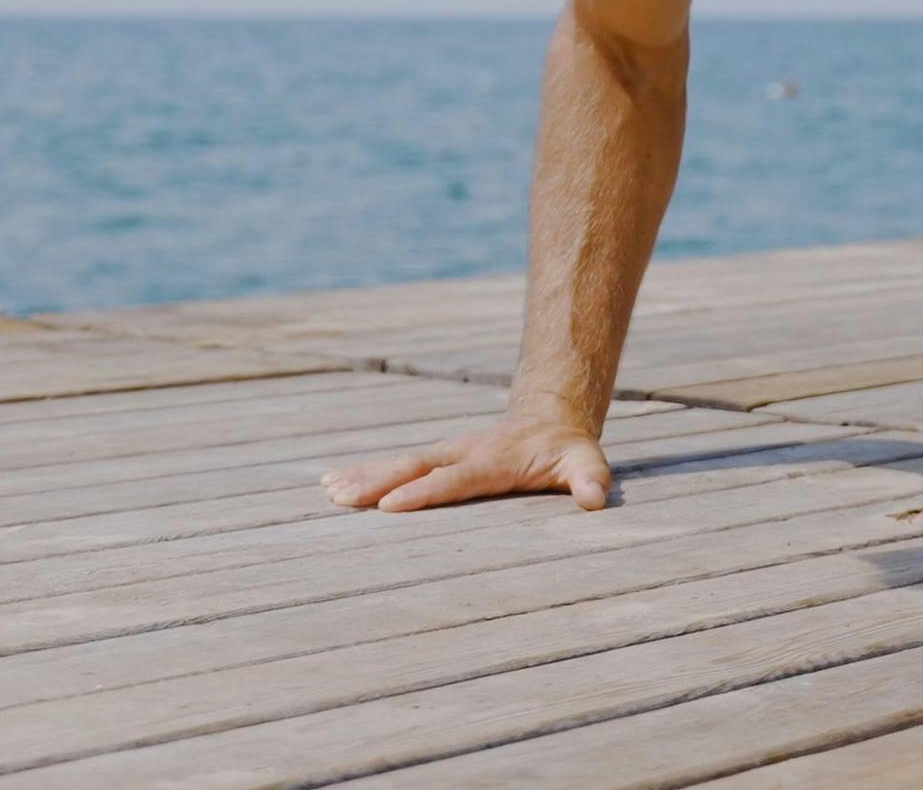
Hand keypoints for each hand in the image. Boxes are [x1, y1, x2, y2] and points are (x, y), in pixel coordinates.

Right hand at [321, 411, 614, 512]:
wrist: (552, 416)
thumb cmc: (569, 451)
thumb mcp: (587, 464)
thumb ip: (591, 480)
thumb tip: (595, 499)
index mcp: (494, 460)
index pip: (455, 478)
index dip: (424, 491)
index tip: (390, 506)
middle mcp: (464, 452)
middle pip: (415, 466)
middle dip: (378, 482)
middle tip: (341, 495)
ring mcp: (448, 451)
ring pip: (400, 462)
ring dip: (364, 475)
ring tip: (327, 489)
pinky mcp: (438, 456)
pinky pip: (398, 464)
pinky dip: (367, 471)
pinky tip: (335, 481)